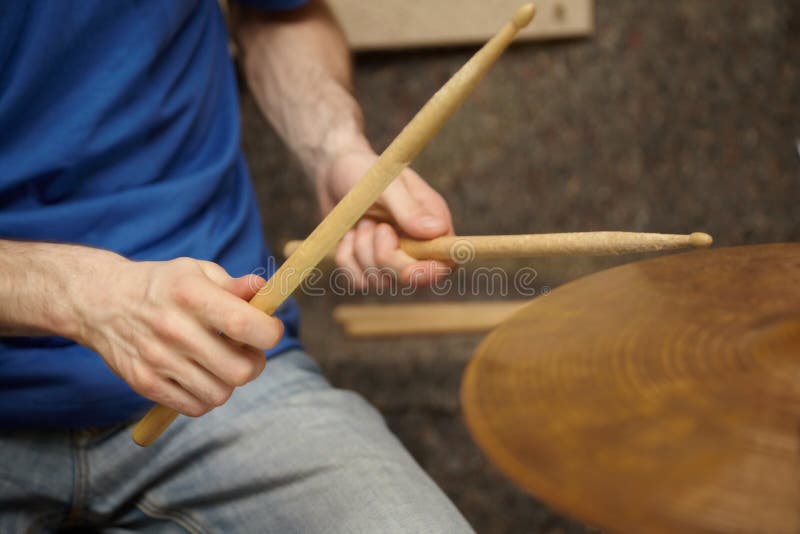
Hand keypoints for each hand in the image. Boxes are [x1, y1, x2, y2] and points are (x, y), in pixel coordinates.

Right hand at [71, 256, 282, 416]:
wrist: (101, 302)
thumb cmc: (162, 285)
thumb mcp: (196, 271)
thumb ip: (234, 285)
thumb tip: (266, 293)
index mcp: (190, 294)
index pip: (243, 323)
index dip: (269, 332)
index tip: (269, 330)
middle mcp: (173, 329)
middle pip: (240, 370)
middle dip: (255, 362)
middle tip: (247, 350)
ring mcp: (157, 360)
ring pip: (220, 394)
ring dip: (230, 381)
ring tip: (221, 362)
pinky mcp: (144, 383)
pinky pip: (194, 407)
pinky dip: (206, 397)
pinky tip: (202, 375)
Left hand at [317, 146, 454, 288]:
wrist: (333, 171)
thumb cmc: (365, 170)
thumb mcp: (387, 183)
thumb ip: (409, 209)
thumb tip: (438, 230)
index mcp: (433, 225)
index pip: (445, 263)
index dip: (431, 273)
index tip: (410, 268)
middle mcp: (416, 247)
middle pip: (410, 279)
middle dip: (387, 257)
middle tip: (376, 226)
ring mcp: (391, 259)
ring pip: (380, 281)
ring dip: (363, 250)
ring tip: (363, 221)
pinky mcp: (366, 266)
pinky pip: (357, 280)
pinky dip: (347, 257)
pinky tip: (348, 235)